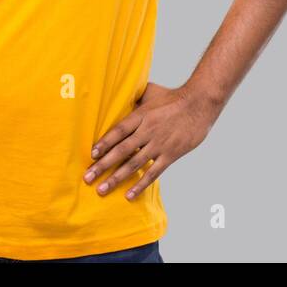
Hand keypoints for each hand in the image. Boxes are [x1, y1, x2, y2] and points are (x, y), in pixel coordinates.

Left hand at [83, 81, 219, 200]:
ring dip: (116, 178)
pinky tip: (129, 194)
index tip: (91, 154)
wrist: (199, 104)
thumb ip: (135, 97)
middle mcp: (147, 131)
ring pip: (133, 164)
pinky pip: (153, 172)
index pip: (118, 131)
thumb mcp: (151, 91)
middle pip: (121, 150)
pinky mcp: (171, 155)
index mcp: (141, 115)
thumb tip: (119, 93)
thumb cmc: (174, 96)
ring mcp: (159, 144)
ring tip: (101, 189)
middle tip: (87, 177)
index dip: (104, 142)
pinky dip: (140, 184)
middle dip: (102, 165)